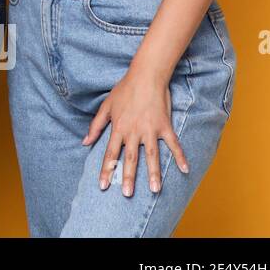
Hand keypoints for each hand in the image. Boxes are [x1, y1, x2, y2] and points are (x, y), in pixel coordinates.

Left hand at [84, 65, 189, 196]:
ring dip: (153, 173)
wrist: (145, 76)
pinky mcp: (165, 126)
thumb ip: (96, 126)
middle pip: (130, 158)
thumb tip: (85, 142)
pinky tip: (185, 170)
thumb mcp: (106, 107)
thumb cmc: (124, 90)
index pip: (110, 153)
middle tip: (127, 194)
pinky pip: (173, 144)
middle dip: (127, 177)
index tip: (102, 185)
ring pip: (151, 155)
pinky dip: (180, 157)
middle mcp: (133, 131)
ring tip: (154, 190)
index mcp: (118, 128)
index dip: (105, 169)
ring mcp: (150, 130)